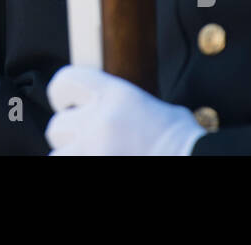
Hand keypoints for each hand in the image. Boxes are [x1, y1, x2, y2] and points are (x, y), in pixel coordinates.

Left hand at [46, 65, 203, 154]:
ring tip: (99, 154)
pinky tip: (104, 160)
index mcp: (114, 96)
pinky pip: (69, 165)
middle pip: (56, 127)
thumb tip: (97, 105)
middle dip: (69, 136)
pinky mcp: (92, 169)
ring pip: (58, 155)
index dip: (62, 94)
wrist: (194, 160)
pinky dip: (81, 164)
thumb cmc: (182, 140)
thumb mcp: (151, 106)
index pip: (64, 82)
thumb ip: (117, 103)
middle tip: (90, 141)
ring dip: (74, 156)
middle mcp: (99, 123)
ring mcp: (95, 152)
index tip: (66, 103)